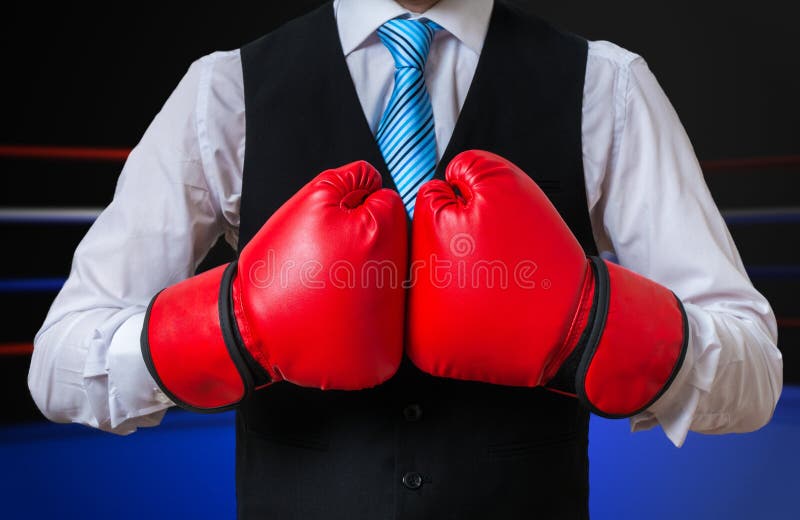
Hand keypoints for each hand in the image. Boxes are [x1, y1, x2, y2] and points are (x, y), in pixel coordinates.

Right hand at [142, 161, 407, 410]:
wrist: (250, 327)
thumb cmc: (277, 266)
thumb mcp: (309, 200)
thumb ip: (350, 178)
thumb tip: (375, 178)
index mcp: (383, 236)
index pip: (391, 207)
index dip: (356, 213)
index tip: (332, 235)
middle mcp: (397, 284)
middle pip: (395, 250)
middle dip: (366, 250)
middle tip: (328, 265)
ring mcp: (392, 329)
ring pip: (388, 292)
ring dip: (365, 290)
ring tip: (329, 294)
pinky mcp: (379, 360)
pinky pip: (380, 335)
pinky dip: (360, 328)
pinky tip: (334, 321)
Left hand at [406, 150, 686, 417]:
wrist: (571, 322)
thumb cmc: (541, 252)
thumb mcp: (510, 185)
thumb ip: (469, 168)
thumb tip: (444, 179)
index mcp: (423, 238)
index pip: (428, 203)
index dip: (466, 207)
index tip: (493, 229)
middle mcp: (408, 285)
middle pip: (421, 246)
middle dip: (453, 244)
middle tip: (494, 259)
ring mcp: (415, 324)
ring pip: (427, 284)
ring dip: (453, 281)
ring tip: (492, 286)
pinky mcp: (430, 355)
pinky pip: (435, 323)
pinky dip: (459, 316)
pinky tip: (485, 313)